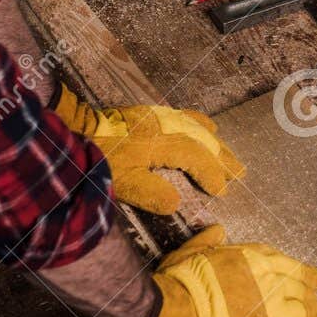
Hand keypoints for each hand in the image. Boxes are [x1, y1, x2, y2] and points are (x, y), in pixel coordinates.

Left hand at [51, 83, 244, 214]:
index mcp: (165, 143)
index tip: (221, 191)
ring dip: (214, 141)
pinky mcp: (149, 112)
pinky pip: (183, 115)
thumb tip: (176, 204)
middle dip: (222, 158)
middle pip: (203, 141)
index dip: (212, 175)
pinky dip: (199, 123)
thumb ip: (151, 193)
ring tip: (227, 152)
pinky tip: (203, 125)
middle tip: (240, 171)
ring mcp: (159, 116)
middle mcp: (168, 126)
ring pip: (196, 127)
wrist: (77, 126)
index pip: (198, 159)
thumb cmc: (101, 157)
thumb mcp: (123, 181)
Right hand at [133, 225, 316, 316]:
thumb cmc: (177, 285)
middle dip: (305, 279)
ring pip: (302, 292)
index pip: (271, 253)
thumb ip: (206, 241)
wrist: (179, 314)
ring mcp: (270, 292)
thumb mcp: (187, 253)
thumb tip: (218, 229)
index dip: (280, 265)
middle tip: (314, 285)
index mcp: (244, 252)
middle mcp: (262, 268)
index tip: (284, 271)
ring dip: (311, 300)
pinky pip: (302, 315)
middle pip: (293, 271)